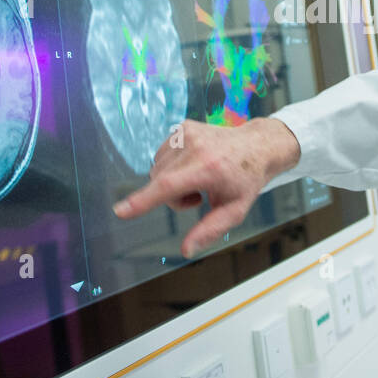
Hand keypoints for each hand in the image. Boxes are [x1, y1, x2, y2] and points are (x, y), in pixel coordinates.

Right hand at [112, 117, 300, 257]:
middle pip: (159, 182)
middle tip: (198, 196)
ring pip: (157, 169)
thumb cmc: (246, 180)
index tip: (120, 211)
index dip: (142, 201)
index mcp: (208, 168)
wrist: (257, 146)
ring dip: (171, 181)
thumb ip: (209, 231)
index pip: (168, 187)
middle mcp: (195, 147)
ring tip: (198, 179)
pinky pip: (162, 155)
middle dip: (172, 197)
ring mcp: (187, 133)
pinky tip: (194, 164)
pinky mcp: (182, 126)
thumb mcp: (234, 210)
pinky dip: (172, 166)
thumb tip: (186, 251)